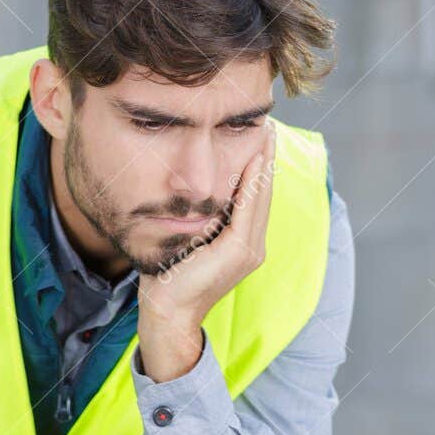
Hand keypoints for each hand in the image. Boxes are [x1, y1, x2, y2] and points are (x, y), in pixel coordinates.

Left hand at [136, 118, 276, 382]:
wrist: (167, 312)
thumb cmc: (170, 278)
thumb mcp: (187, 239)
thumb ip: (199, 217)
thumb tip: (191, 190)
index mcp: (242, 242)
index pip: (254, 195)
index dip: (258, 164)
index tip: (256, 133)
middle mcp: (252, 245)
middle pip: (263, 191)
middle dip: (265, 156)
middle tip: (266, 122)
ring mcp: (249, 249)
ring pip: (260, 195)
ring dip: (264, 161)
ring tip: (265, 130)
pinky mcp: (239, 251)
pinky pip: (249, 207)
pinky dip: (253, 180)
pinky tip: (254, 156)